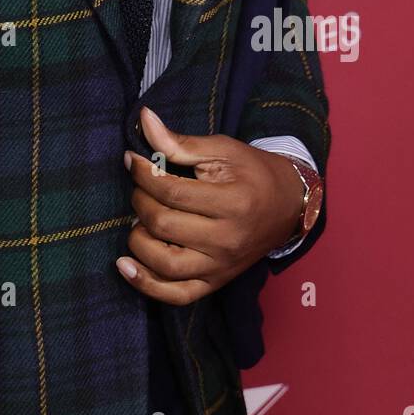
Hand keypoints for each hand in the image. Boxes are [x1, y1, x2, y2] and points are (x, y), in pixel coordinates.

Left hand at [115, 105, 304, 304]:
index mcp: (232, 202)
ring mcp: (221, 266)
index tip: (131, 159)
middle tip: (140, 186)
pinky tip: (125, 266)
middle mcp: (227, 240)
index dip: (143, 174)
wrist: (288, 206)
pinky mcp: (216, 283)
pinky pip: (178, 295)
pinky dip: (147, 285)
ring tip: (138, 220)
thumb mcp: (222, 150)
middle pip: (164, 225)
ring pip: (166, 264)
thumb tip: (144, 118)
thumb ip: (180, 141)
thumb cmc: (252, 172)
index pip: (171, 193)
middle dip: (140, 201)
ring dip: (138, 240)